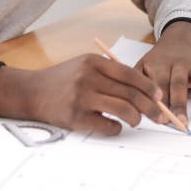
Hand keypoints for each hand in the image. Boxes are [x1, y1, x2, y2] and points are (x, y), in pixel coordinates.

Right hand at [0, 54, 166, 135]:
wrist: (32, 91)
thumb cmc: (63, 79)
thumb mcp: (84, 65)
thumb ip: (109, 71)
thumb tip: (143, 89)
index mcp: (93, 62)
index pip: (129, 74)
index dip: (147, 86)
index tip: (158, 96)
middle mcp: (88, 77)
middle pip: (130, 92)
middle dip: (149, 106)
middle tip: (157, 114)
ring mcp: (82, 97)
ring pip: (122, 109)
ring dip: (136, 118)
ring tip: (137, 121)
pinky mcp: (76, 116)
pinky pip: (106, 125)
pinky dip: (116, 128)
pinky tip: (115, 127)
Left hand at [135, 21, 190, 125]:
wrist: (178, 40)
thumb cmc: (158, 61)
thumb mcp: (142, 66)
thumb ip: (136, 84)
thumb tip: (130, 106)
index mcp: (159, 64)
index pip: (157, 84)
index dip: (159, 102)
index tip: (160, 119)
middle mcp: (178, 63)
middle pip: (178, 83)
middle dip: (179, 103)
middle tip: (180, 122)